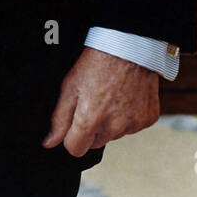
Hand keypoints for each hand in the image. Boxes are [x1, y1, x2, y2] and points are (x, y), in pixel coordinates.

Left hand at [43, 47, 159, 156]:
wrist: (128, 47)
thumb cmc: (97, 63)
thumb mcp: (70, 86)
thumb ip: (59, 119)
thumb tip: (50, 142)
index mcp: (90, 119)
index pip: (75, 149)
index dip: (72, 136)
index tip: (75, 123)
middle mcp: (114, 126)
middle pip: (95, 143)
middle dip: (92, 128)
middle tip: (94, 102)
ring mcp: (133, 124)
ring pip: (114, 135)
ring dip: (111, 123)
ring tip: (111, 97)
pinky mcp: (147, 119)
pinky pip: (132, 127)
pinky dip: (128, 117)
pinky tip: (125, 98)